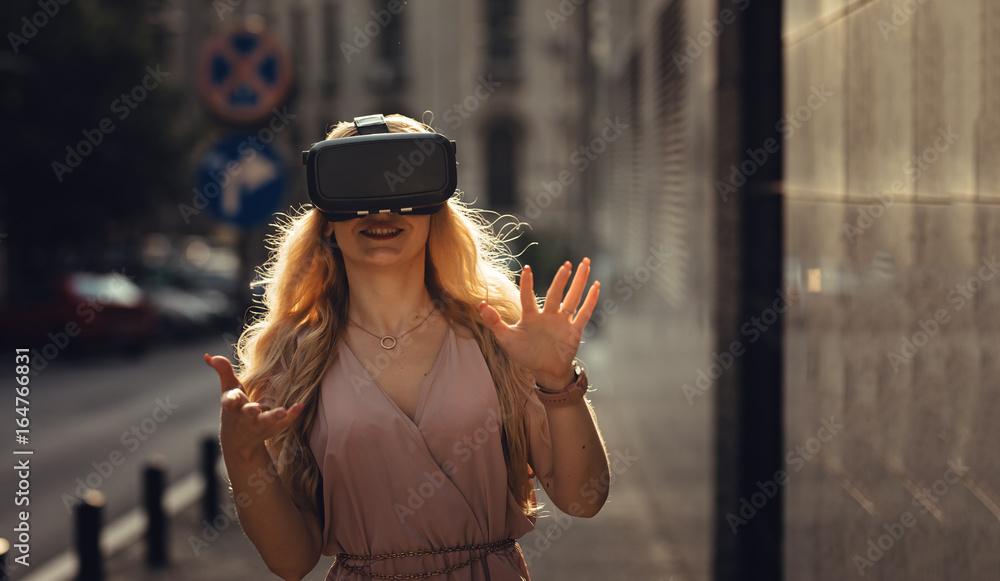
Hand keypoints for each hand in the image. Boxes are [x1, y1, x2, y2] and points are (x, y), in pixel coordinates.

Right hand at [204, 354, 303, 460]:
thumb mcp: (228, 389)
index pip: (230, 401)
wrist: (239, 441)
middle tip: (255, 409)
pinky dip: (293, 415)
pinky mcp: (273, 428)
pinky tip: (300, 405)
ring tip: (282, 411)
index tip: (227, 403)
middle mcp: (245, 416)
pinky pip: (284, 423)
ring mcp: (259, 424)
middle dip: (250, 411)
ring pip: (267, 420)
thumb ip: (223, 371)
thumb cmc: (234, 407)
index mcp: (233, 406)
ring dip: (274, 416)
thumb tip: (208, 356)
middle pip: (248, 413)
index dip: (229, 401)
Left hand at [479, 258, 599, 390]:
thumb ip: (494, 322)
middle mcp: (548, 315)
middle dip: (561, 279)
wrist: (545, 371)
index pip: (528, 296)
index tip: (527, 269)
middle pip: (556, 293)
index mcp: (531, 316)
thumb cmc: (524, 354)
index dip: (527, 284)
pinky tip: (595, 286)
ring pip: (573, 298)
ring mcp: (562, 321)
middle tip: (566, 264)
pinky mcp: (574, 330)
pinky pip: (584, 313)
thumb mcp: (506, 339)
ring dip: (579, 282)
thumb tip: (480, 304)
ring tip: (585, 263)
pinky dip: (590, 300)